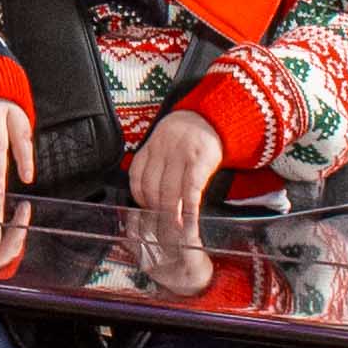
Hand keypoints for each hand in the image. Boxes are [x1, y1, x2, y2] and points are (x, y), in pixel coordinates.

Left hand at [130, 106, 228, 242]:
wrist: (210, 118)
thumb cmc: (185, 136)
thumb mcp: (163, 144)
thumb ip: (154, 166)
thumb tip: (148, 199)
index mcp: (150, 148)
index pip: (136, 178)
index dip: (139, 199)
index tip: (144, 214)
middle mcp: (163, 151)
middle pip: (152, 188)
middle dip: (155, 212)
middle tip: (160, 228)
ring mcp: (181, 156)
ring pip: (169, 192)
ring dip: (170, 215)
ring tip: (173, 229)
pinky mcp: (200, 161)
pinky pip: (191, 189)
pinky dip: (189, 209)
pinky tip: (189, 221)